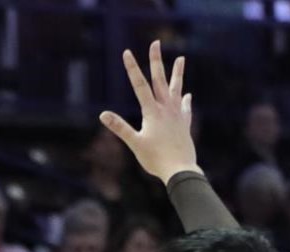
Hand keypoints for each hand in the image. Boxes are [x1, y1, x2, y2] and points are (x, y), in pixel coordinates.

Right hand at [99, 42, 199, 182]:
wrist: (181, 170)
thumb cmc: (156, 159)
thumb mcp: (135, 143)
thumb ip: (120, 127)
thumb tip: (103, 114)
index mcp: (152, 112)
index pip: (140, 85)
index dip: (132, 68)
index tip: (127, 53)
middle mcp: (166, 109)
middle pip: (160, 80)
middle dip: (156, 61)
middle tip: (155, 43)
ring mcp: (177, 115)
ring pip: (176, 89)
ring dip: (177, 73)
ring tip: (181, 59)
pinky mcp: (184, 124)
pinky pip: (185, 108)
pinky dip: (184, 100)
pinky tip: (186, 95)